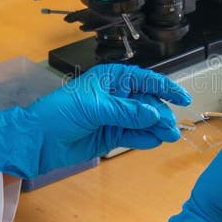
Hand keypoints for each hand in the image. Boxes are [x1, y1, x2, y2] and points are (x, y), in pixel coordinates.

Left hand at [0, 64, 190, 177]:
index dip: (164, 88)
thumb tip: (154, 113)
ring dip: (157, 128)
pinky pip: (133, 136)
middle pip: (147, 102)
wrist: (38, 140)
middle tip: (171, 126)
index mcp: (110, 79)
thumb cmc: (59, 113)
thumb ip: (126, 112)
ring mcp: (114, 117)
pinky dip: (145, 139)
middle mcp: (115, 96)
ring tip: (169, 136)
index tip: (182, 98)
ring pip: (143, 121)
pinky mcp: (111, 135)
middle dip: (161, 113)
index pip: (144, 80)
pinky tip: (155, 141)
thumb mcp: (94, 108)